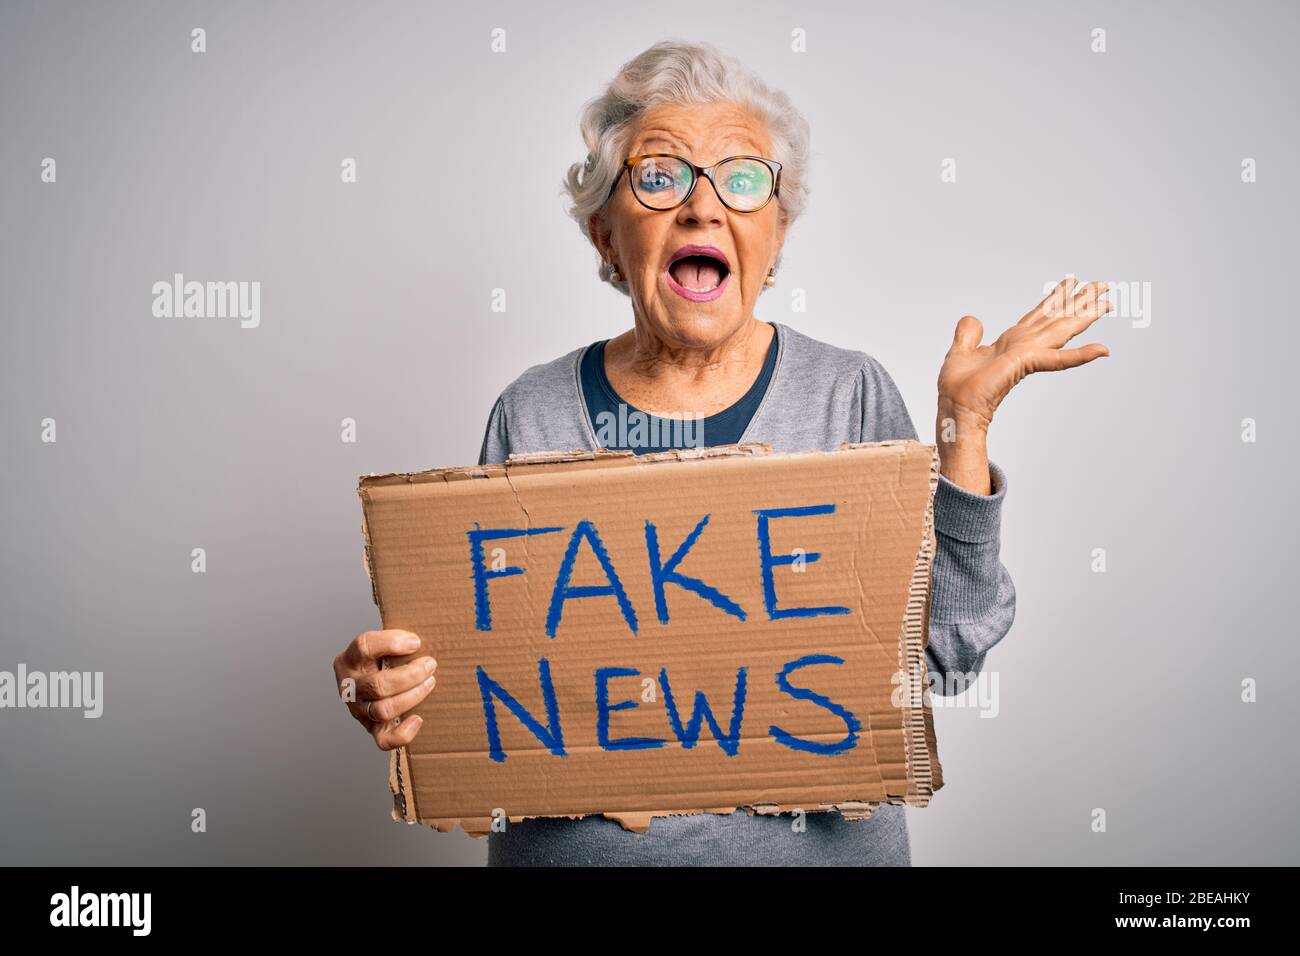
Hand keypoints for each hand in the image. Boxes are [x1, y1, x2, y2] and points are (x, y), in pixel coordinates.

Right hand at [333, 629, 436, 750]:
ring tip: (429, 682)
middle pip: (378, 684)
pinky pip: (383, 740)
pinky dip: (403, 733)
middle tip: (430, 664)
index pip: (364, 646)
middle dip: (411, 675)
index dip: (391, 643)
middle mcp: (350, 686)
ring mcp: (359, 709)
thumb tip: (421, 639)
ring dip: (412, 696)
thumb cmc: (382, 658)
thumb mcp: (381, 644)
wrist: (371, 679)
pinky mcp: (371, 728)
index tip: (416, 642)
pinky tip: (418, 719)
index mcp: (349, 659)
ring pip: (383, 710)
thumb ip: (396, 639)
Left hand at [938, 277, 1112, 429]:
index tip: (1071, 282)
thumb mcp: (960, 352)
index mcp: (1011, 342)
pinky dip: (1080, 355)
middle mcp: (1025, 345)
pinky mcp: (1027, 364)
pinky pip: (1058, 359)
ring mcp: (1028, 354)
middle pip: (1058, 317)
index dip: (1055, 299)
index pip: (1039, 315)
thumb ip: (968, 334)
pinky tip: (1102, 349)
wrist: (956, 408)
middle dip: (1081, 300)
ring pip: (1064, 329)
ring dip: (1086, 315)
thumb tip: (973, 319)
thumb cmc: (957, 389)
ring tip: (1108, 300)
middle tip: (1104, 284)